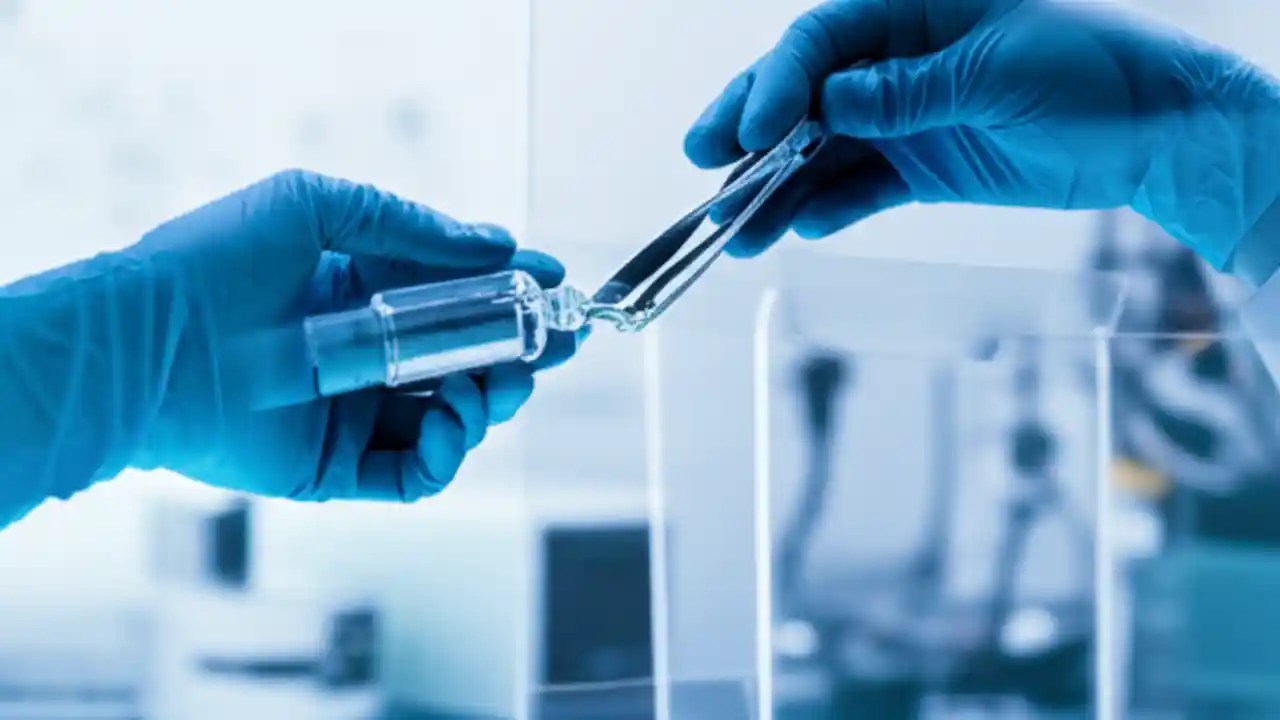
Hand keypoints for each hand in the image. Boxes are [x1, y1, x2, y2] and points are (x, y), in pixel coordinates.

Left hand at [129, 170, 575, 500]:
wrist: (147, 342)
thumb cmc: (217, 262)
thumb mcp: (318, 207)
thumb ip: (412, 227)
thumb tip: (499, 245)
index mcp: (361, 293)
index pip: (457, 297)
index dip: (511, 293)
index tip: (556, 284)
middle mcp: (364, 355)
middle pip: (468, 364)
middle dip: (519, 356)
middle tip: (551, 349)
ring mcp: (353, 414)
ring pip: (453, 422)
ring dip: (490, 405)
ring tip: (489, 388)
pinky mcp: (334, 468)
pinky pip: (412, 474)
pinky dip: (446, 457)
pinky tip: (449, 427)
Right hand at [685, 0, 1279, 281]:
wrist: (1154, 133)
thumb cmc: (1091, 72)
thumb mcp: (998, 71)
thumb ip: (910, 90)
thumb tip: (828, 104)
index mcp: (911, 12)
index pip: (821, 41)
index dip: (776, 82)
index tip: (749, 130)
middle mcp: (895, 63)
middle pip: (801, 92)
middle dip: (747, 128)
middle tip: (703, 164)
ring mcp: (904, 118)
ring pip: (820, 150)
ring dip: (776, 186)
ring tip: (737, 229)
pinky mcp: (920, 168)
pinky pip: (858, 188)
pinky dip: (829, 207)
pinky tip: (799, 227)